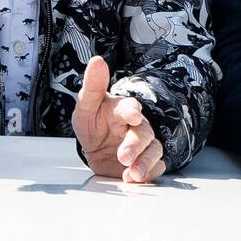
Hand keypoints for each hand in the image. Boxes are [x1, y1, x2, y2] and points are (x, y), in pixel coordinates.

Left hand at [72, 56, 164, 182]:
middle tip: (123, 156)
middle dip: (135, 145)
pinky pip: (154, 169)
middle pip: (143, 133)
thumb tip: (97, 61)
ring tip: (132, 173)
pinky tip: (134, 179)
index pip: (129, 107)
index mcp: (121, 109)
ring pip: (153, 152)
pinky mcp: (147, 164)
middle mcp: (136, 126)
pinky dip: (147, 175)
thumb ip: (92, 86)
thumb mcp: (86, 106)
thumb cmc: (94, 122)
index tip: (133, 114)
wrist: (97, 149)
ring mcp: (143, 146)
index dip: (131, 110)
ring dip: (144, 163)